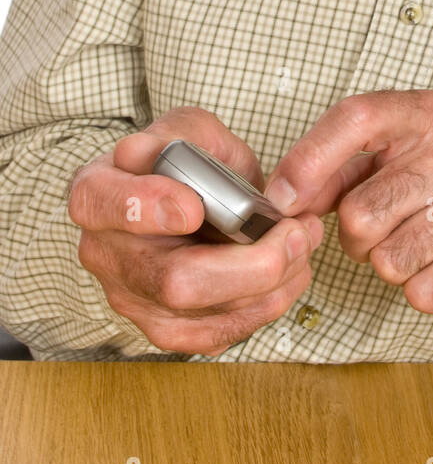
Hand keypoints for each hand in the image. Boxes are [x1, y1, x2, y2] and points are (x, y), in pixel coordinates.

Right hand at [70, 105, 322, 355]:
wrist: (203, 201)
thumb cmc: (192, 164)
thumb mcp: (192, 131)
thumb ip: (180, 136)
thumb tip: (145, 151)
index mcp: (97, 193)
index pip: (99, 204)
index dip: (144, 208)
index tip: (193, 207)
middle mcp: (105, 254)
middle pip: (171, 281)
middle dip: (250, 264)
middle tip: (295, 232)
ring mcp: (135, 299)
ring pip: (205, 316)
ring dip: (273, 284)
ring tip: (304, 242)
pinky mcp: (170, 329)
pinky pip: (223, 333)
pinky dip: (269, 303)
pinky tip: (291, 271)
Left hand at [264, 89, 432, 313]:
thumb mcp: (391, 162)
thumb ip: (334, 171)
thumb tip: (283, 199)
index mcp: (431, 111)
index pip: (357, 117)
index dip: (309, 160)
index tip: (282, 198)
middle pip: (360, 211)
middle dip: (357, 236)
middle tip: (388, 227)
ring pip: (388, 259)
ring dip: (391, 265)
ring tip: (420, 244)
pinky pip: (423, 291)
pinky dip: (422, 291)